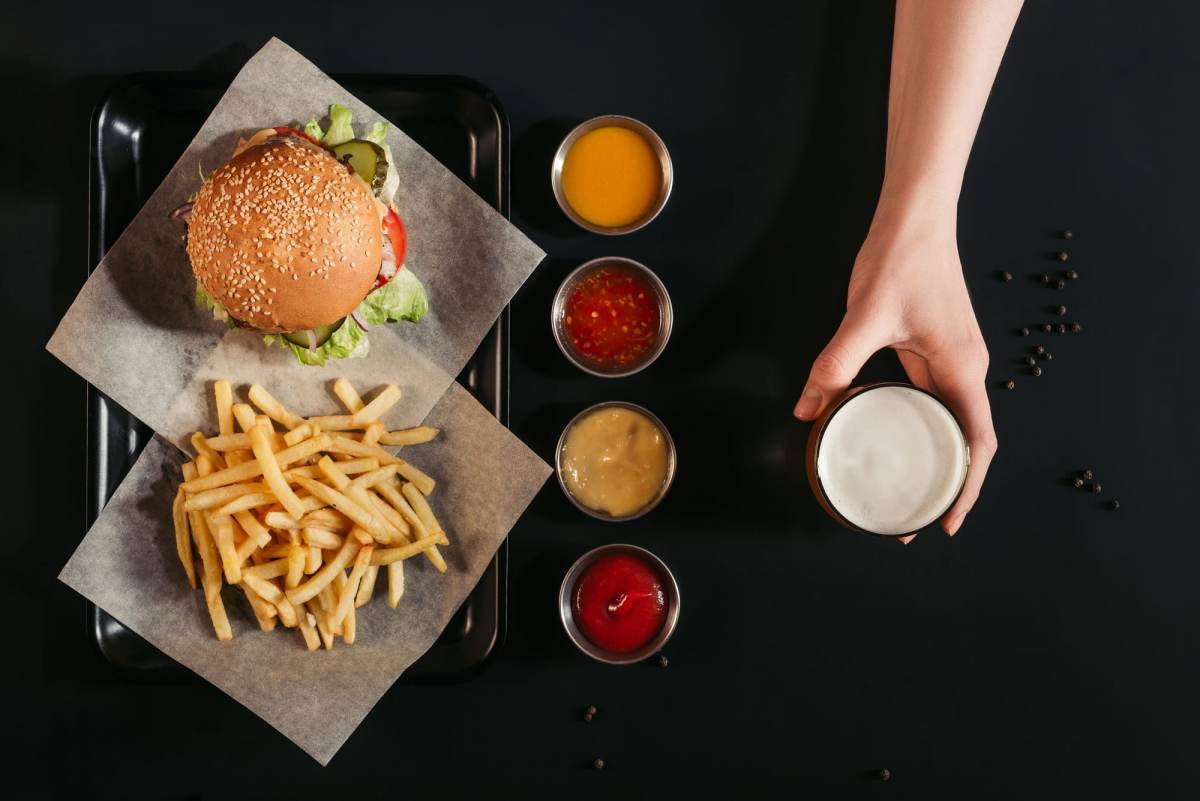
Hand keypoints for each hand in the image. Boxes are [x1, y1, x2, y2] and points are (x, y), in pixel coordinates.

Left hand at [793, 203, 996, 540]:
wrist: (917, 216)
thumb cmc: (903, 259)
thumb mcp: (866, 316)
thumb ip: (836, 363)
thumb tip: (806, 409)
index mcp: (961, 369)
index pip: (977, 445)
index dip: (966, 490)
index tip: (947, 522)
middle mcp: (966, 369)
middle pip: (967, 443)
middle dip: (946, 486)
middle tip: (911, 519)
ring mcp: (954, 359)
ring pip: (951, 422)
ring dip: (935, 459)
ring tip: (906, 489)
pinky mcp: (938, 348)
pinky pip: (936, 400)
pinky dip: (922, 428)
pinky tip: (896, 437)